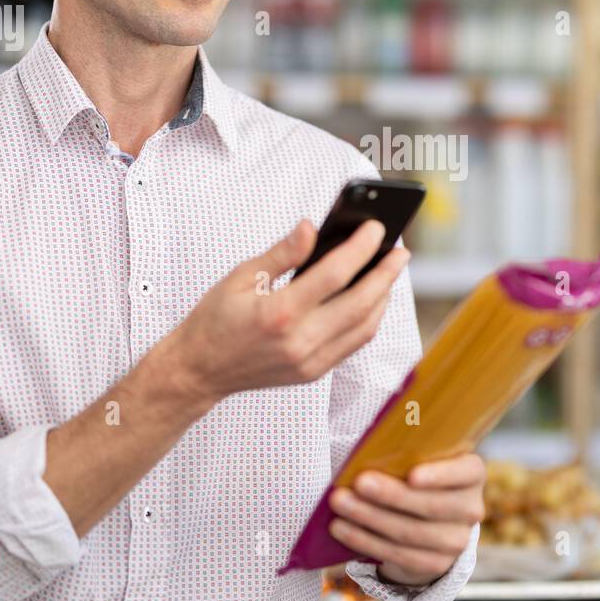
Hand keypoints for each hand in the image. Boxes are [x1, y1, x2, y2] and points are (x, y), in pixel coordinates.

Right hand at [159, 218, 408, 404]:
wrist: (199, 370)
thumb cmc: (215, 320)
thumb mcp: (241, 277)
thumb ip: (282, 253)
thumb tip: (312, 227)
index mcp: (279, 313)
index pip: (334, 274)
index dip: (360, 248)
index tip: (376, 229)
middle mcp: (299, 341)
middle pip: (361, 303)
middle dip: (386, 274)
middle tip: (400, 252)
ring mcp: (309, 362)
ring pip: (365, 327)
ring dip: (383, 298)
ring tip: (389, 273)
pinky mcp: (313, 373)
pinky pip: (353, 344)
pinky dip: (369, 320)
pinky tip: (371, 300)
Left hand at [327, 452, 485, 586]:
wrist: (429, 520)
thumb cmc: (416, 474)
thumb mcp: (422, 458)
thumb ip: (406, 453)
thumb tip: (367, 451)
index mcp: (472, 474)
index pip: (465, 472)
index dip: (440, 475)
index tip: (411, 475)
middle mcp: (471, 509)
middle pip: (431, 505)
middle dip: (390, 495)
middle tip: (359, 482)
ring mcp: (456, 541)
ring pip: (410, 532)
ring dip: (369, 517)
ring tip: (340, 502)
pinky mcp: (436, 564)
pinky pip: (398, 555)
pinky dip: (364, 540)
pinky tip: (341, 528)